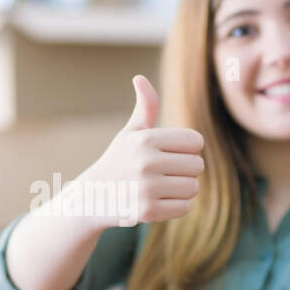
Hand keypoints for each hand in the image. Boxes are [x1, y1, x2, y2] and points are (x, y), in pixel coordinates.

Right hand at [74, 75, 204, 227]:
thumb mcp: (130, 133)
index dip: (187, 150)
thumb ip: (145, 106)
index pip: (196, 142)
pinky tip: (156, 202)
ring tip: (158, 188)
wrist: (92, 198)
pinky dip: (174, 207)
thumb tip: (139, 78)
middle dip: (185, 171)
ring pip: (193, 188)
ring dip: (181, 190)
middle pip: (198, 166)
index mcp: (146, 139)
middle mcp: (146, 162)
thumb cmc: (118, 161)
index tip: (169, 155)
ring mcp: (146, 188)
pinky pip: (184, 207)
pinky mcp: (146, 211)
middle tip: (162, 175)